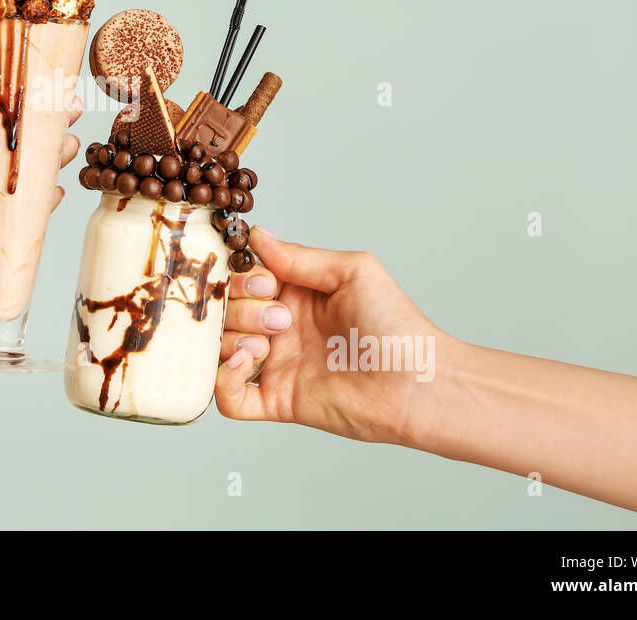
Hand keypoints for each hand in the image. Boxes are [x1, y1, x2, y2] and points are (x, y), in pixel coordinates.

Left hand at [0, 93, 81, 307]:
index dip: (15, 103)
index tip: (41, 84)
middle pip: (13, 150)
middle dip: (43, 132)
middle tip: (67, 114)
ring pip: (20, 184)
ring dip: (45, 167)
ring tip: (67, 148)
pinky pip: (14, 226)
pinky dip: (36, 212)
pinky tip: (52, 196)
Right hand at [215, 228, 451, 444]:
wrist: (417, 383)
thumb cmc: (396, 325)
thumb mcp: (351, 272)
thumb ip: (298, 257)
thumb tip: (256, 235)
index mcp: (295, 294)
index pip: (244, 278)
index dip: (243, 278)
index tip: (266, 283)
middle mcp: (280, 328)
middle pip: (228, 311)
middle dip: (241, 309)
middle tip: (279, 318)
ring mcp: (277, 365)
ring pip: (220, 348)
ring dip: (232, 339)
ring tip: (265, 345)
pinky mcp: (277, 400)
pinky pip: (228, 398)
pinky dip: (222, 378)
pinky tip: (245, 362)